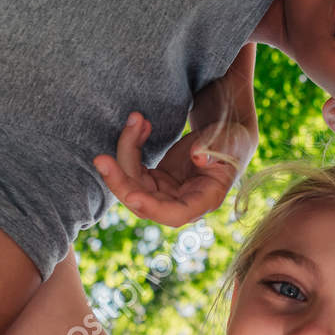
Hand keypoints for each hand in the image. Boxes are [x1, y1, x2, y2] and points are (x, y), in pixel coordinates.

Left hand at [94, 108, 255, 226]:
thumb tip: (199, 158)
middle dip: (120, 182)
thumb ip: (217, 150)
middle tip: (102, 160)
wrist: (225, 135)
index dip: (152, 208)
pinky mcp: (154, 179)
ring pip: (132, 183)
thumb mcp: (230, 142)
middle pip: (143, 202)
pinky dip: (131, 145)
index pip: (174, 214)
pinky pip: (132, 167)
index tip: (132, 196)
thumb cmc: (233, 141)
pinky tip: (138, 124)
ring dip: (126, 152)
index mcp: (204, 200)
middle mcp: (180, 201)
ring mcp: (164, 192)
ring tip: (136, 120)